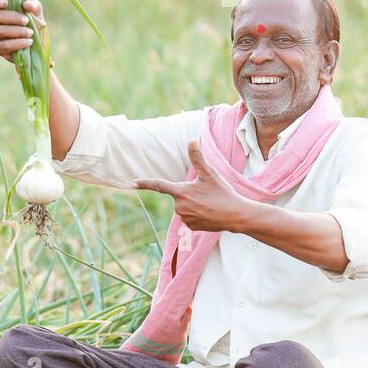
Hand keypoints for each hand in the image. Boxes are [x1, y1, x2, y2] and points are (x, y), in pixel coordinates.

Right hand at [0, 0, 44, 60]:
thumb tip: (27, 4)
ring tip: (30, 32)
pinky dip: (18, 43)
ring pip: (0, 31)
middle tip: (26, 20)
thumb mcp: (35, 10)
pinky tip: (28, 42)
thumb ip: (33, 4)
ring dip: (17, 31)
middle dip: (12, 17)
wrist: (36, 42)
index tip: (6, 3)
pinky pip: (4, 45)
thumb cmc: (32, 22)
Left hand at [132, 141, 247, 232]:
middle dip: (190, 193)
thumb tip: (192, 140)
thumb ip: (198, 158)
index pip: (159, 185)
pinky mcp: (191, 227)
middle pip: (179, 196)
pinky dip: (198, 214)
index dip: (145, 183)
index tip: (132, 183)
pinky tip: (210, 214)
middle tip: (207, 194)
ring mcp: (185, 219)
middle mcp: (179, 207)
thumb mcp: (209, 174)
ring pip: (185, 207)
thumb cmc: (222, 192)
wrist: (235, 215)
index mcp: (181, 192)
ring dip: (194, 204)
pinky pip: (190, 218)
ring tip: (210, 204)